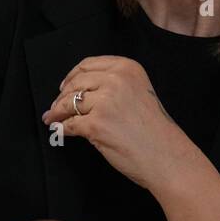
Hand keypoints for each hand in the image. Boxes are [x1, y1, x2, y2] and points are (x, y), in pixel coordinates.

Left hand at [41, 55, 196, 195]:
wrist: (166, 155)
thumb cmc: (154, 130)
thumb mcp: (138, 92)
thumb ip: (114, 85)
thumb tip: (79, 91)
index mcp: (127, 68)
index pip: (88, 65)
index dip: (71, 76)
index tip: (64, 85)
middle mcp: (115, 80)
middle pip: (75, 83)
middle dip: (61, 96)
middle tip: (55, 106)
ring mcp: (104, 101)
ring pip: (68, 103)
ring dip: (57, 112)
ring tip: (52, 118)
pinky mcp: (95, 124)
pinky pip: (70, 124)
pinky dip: (61, 128)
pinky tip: (59, 130)